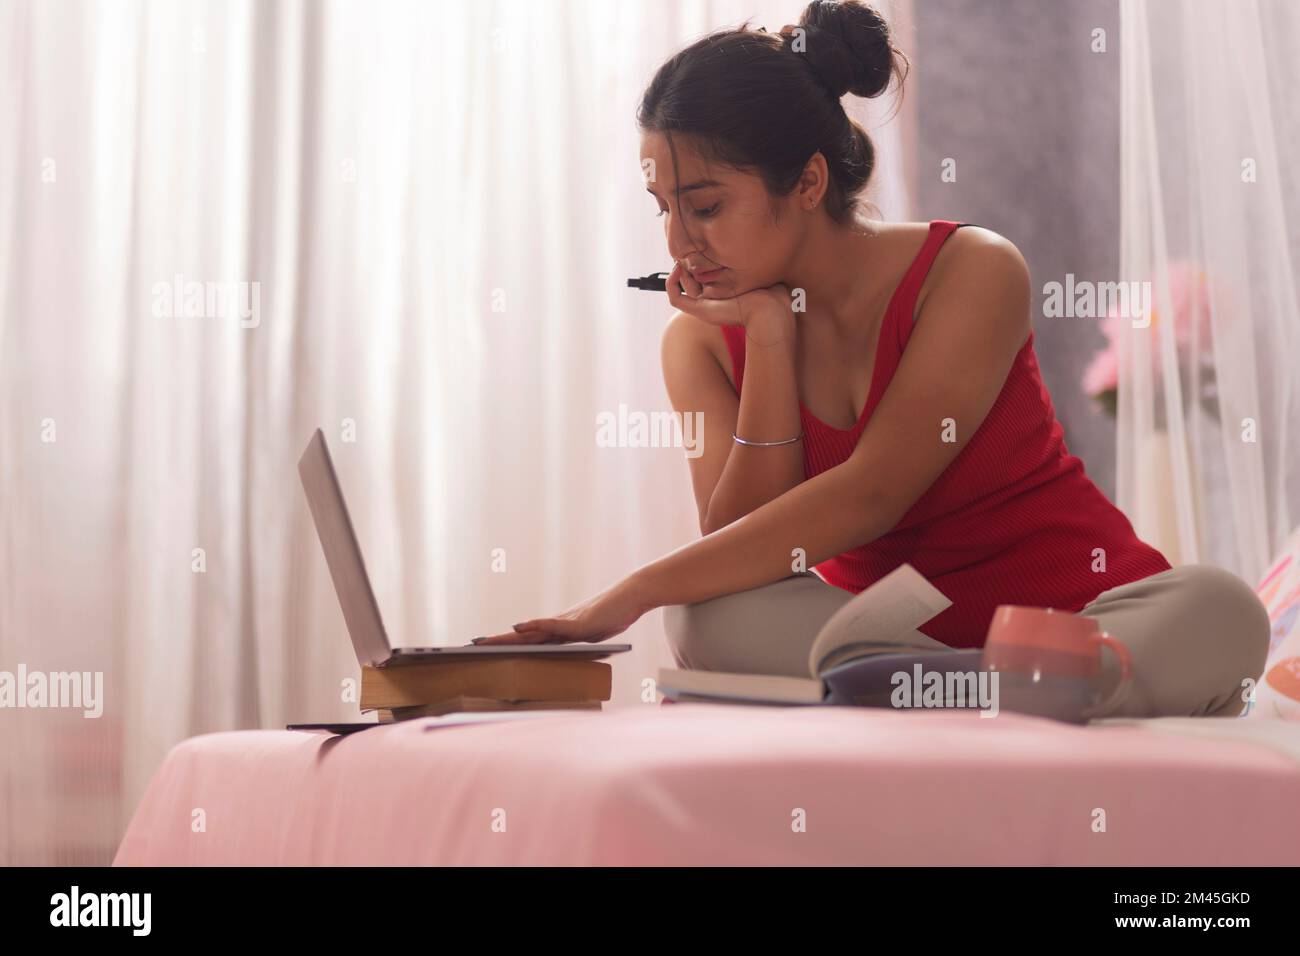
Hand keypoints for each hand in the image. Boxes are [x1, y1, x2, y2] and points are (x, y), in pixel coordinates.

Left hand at [472, 576, 653, 645]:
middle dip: (495, 642)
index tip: (483, 648)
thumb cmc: (613, 616)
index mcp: (558, 633)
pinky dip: (534, 626)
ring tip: (484, 640)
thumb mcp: (591, 638)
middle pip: (521, 636)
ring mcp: (566, 623)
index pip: (526, 641)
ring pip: (530, 631)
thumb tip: (566, 660)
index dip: (505, 644)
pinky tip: (518, 626)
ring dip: (506, 636)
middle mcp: (557, 626)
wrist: (632, 597)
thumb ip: (577, 647)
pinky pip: (552, 625)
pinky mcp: (578, 623)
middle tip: (470, 644)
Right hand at [666, 261, 795, 340]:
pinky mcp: (699, 310)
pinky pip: (675, 297)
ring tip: (685, 258)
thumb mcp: (761, 273)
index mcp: (725, 295)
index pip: (703, 279)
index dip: (697, 264)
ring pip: (679, 288)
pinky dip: (671, 283)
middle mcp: (712, 302)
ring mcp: (704, 307)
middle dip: (686, 265)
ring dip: (679, 271)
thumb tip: (757, 248)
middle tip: (689, 252)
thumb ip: (755, 264)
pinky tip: (678, 269)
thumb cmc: (771, 294)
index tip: (700, 250)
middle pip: (688, 282)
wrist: (769, 309)